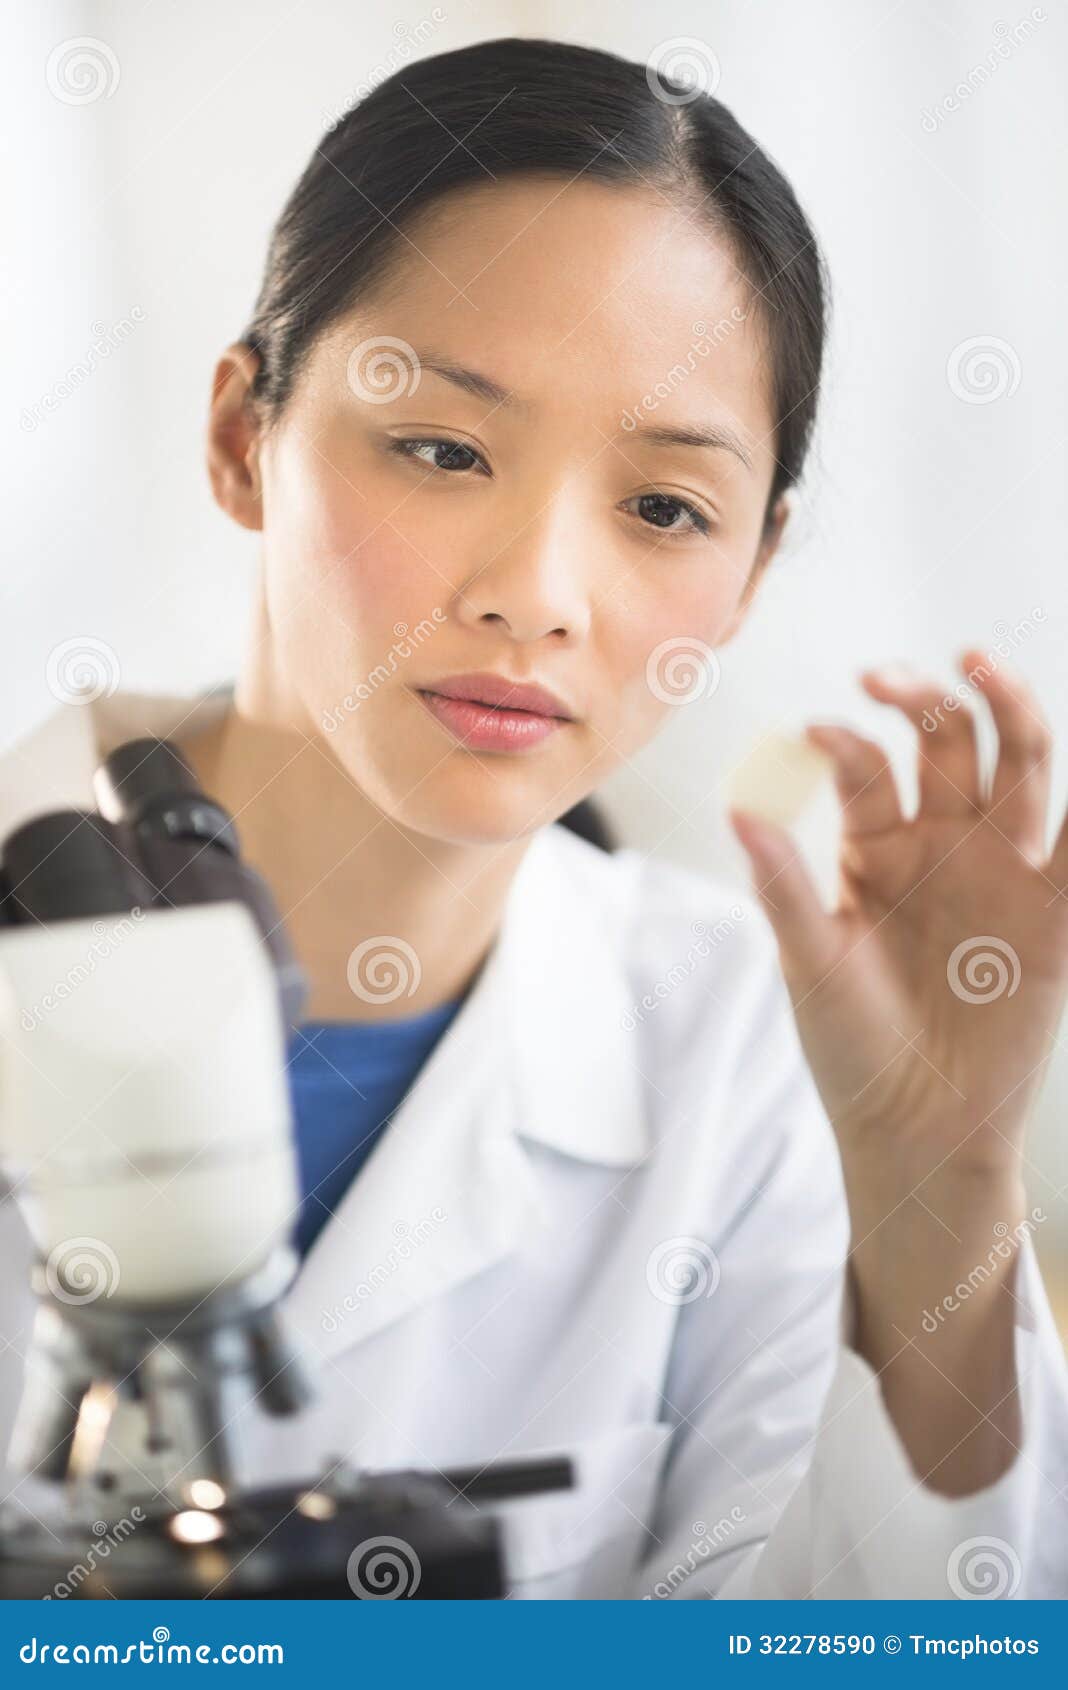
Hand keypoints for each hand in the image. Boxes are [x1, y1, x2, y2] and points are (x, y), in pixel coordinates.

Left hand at [729, 650, 1067, 1186]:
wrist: (916, 1128)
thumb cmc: (851, 1046)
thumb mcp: (811, 964)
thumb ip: (785, 885)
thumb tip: (737, 806)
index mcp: (877, 845)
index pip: (863, 765)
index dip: (842, 741)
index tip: (810, 734)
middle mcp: (943, 841)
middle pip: (946, 740)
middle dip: (923, 698)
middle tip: (886, 678)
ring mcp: (1003, 868)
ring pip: (1018, 764)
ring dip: (1008, 707)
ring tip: (979, 664)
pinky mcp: (1056, 910)